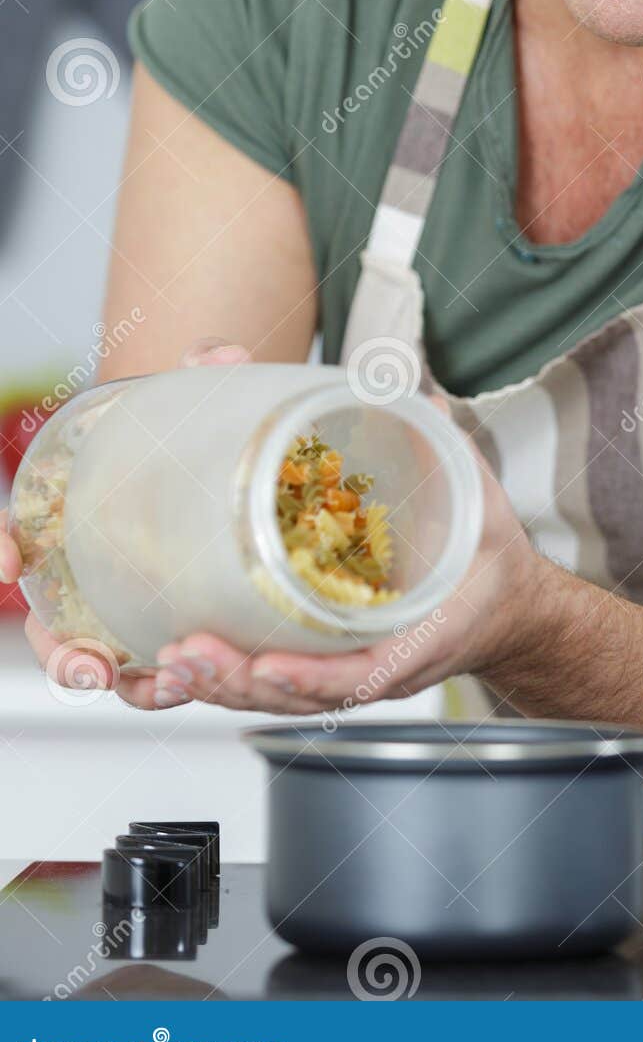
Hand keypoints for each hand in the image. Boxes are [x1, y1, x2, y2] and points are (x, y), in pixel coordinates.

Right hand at [3, 337, 250, 709]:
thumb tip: (221, 356)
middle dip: (65, 655)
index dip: (1, 546)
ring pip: (105, 663)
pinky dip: (166, 684)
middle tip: (89, 664)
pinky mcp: (167, 633)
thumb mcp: (184, 402)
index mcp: (65, 520)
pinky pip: (157, 673)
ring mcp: (123, 610)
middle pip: (54, 629)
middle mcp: (83, 575)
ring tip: (151, 685)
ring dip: (121, 682)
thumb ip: (198, 376)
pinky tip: (187, 683)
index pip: (13, 537)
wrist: (210, 464)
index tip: (5, 560)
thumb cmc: (176, 438)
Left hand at [152, 404, 546, 715]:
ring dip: (222, 685)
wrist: (503, 607)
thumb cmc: (489, 561)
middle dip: (238, 681)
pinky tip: (186, 667)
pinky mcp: (326, 661)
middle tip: (188, 653)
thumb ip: (448, 453)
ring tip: (171, 662)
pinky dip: (230, 679)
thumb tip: (417, 398)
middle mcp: (377, 667)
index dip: (314, 676)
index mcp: (421, 638)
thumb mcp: (480, 504)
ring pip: (277, 697)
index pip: (363, 673)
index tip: (269, 667)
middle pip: (299, 695)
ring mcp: (348, 670)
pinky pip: (273, 683)